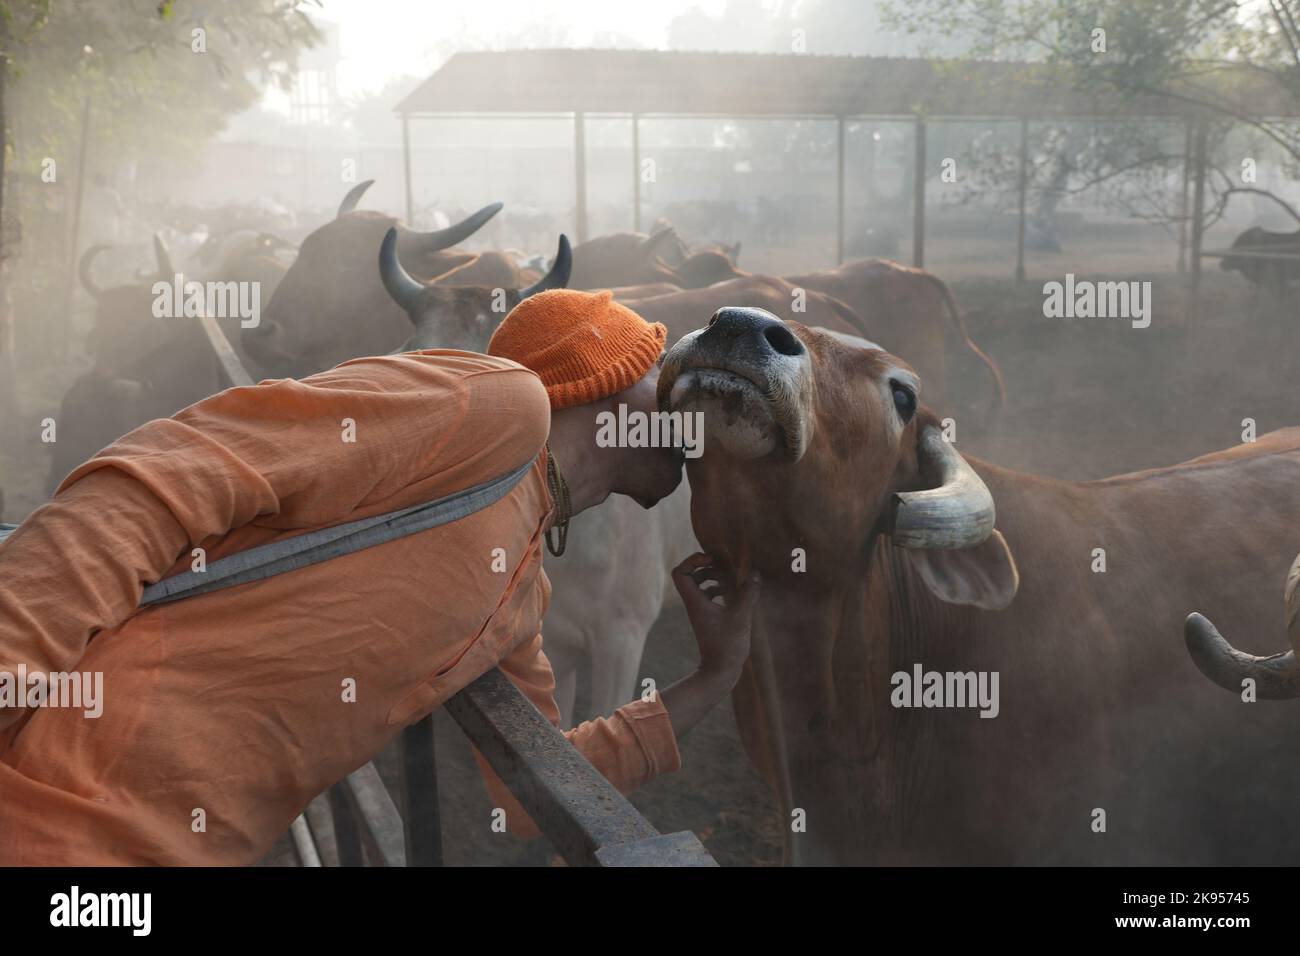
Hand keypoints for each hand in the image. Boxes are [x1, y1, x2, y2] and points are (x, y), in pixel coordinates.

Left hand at [671, 552, 761, 683]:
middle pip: (689, 575)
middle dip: (706, 566)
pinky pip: (710, 595)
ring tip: (731, 579)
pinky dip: (720, 589)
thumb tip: (754, 574)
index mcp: (696, 602)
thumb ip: (748, 595)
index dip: (693, 561)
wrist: (720, 671)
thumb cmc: (727, 647)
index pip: (680, 573)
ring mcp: (701, 611)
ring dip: (714, 577)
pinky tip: (735, 593)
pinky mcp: (710, 617)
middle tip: (722, 566)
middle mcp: (695, 604)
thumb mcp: (741, 618)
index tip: (712, 561)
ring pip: (700, 584)